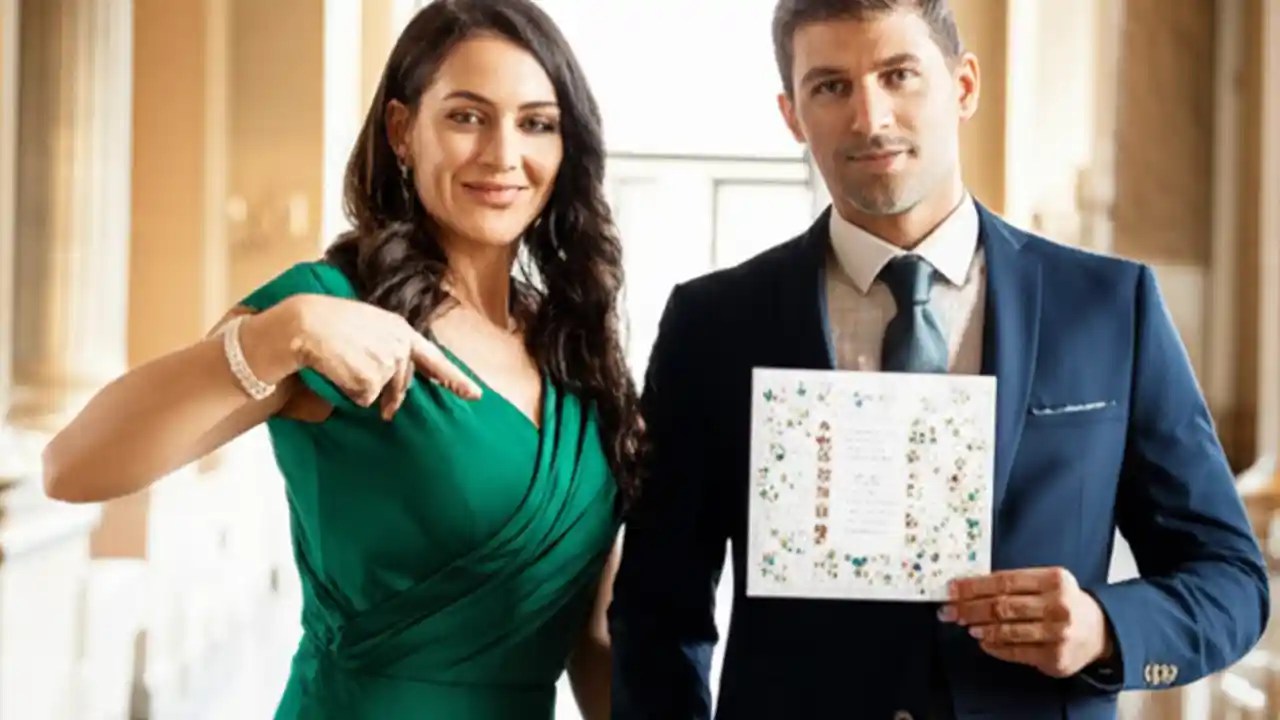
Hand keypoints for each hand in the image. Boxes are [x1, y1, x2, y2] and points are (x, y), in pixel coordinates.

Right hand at [282, 294, 481, 418]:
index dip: (456, 379)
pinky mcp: (371, 379)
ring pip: (379, 394)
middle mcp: (400, 345)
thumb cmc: (332, 323)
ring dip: (360, 388)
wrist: (306, 322)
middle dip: (391, 398)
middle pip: (402, 385)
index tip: (475, 395)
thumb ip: (391, 345)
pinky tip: (337, 370)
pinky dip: (348, 391)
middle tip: (373, 396)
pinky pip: (362, 399)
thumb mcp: (370, 325)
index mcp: (401, 330)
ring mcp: (388, 362)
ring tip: (342, 365)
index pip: (435, 359)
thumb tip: (398, 379)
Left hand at [940, 567, 1112, 677]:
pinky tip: (983, 642)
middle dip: (969, 608)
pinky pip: (1017, 652)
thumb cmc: (1063, 602)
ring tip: (965, 625)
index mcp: (1053, 579)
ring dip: (980, 628)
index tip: (952, 589)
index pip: (1004, 581)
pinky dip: (995, 647)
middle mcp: (1058, 605)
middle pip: (1002, 606)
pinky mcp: (1056, 657)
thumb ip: (1014, 583)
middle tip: (949, 610)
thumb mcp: (1047, 583)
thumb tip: (968, 587)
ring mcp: (1058, 633)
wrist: (1100, 631)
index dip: (973, 586)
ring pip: (1007, 630)